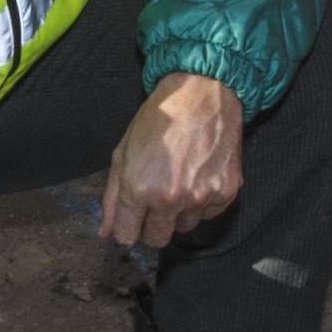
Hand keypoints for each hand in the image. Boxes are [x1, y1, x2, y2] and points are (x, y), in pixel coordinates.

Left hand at [102, 73, 243, 250]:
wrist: (201, 93)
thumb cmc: (158, 119)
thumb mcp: (123, 153)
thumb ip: (112, 197)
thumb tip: (106, 232)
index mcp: (139, 189)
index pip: (127, 236)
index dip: (127, 228)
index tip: (131, 218)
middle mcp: (170, 198)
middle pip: (157, 239)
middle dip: (151, 225)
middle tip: (155, 198)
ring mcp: (201, 197)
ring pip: (184, 227)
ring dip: (179, 212)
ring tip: (180, 180)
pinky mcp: (226, 192)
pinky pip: (209, 214)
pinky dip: (203, 201)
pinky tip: (199, 175)